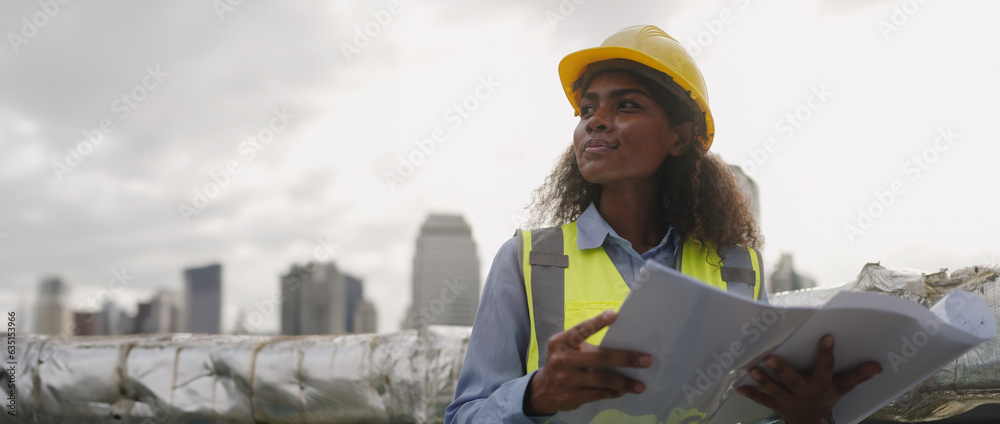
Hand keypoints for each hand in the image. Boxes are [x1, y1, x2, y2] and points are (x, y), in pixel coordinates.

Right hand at [523, 310, 652, 415]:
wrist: (541, 391)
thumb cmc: (561, 363)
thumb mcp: (564, 349)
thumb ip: (584, 344)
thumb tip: (619, 343)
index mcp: (561, 342)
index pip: (581, 330)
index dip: (597, 323)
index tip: (615, 315)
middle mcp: (563, 360)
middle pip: (600, 357)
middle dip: (626, 358)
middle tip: (646, 360)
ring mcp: (567, 380)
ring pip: (603, 379)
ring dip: (624, 382)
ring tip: (640, 385)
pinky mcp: (571, 396)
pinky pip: (598, 394)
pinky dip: (613, 392)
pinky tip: (623, 391)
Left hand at [737, 335, 881, 423]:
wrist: (813, 423)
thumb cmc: (826, 399)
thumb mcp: (843, 388)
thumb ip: (857, 376)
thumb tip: (877, 365)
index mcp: (821, 384)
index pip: (826, 366)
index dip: (827, 352)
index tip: (826, 336)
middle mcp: (803, 392)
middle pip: (792, 380)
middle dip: (781, 370)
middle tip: (770, 357)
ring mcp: (788, 399)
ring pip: (774, 389)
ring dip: (763, 380)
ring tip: (751, 369)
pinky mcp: (777, 405)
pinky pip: (763, 400)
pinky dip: (752, 394)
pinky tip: (739, 387)